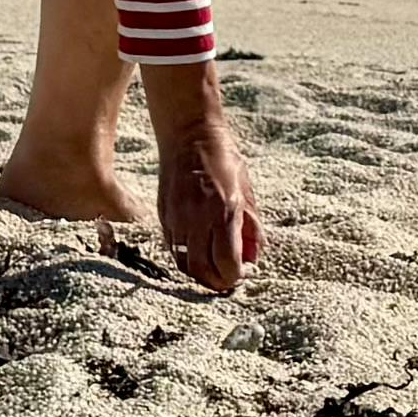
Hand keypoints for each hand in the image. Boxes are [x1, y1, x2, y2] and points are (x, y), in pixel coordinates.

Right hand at [139, 65, 263, 295]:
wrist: (188, 134)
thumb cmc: (223, 159)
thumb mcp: (246, 190)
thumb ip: (250, 226)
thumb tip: (253, 257)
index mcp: (223, 211)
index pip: (226, 263)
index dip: (235, 277)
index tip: (242, 274)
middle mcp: (197, 218)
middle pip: (203, 270)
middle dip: (217, 282)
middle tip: (228, 280)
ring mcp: (177, 218)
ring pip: (184, 264)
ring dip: (200, 275)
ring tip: (213, 271)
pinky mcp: (164, 216)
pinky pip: (173, 250)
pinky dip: (186, 260)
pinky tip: (198, 255)